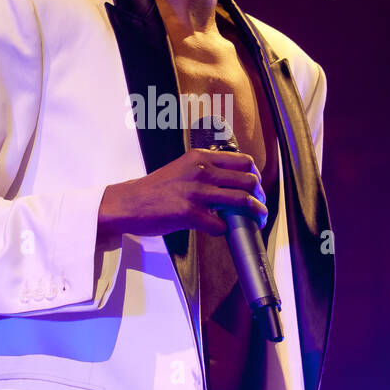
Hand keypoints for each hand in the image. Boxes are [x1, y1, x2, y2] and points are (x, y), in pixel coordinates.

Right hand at [97, 148, 266, 244]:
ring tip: (258, 221)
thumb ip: (205, 172)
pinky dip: (225, 230)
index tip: (257, 189)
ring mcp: (196, 192)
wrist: (129, 203)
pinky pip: (220, 224)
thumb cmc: (155, 189)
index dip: (256, 176)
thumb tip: (229, 184)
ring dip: (254, 213)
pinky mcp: (189, 213)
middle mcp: (201, 170)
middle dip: (260, 196)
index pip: (244, 160)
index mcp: (201, 158)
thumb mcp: (183, 169)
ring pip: (241, 200)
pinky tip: (222, 231)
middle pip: (248, 180)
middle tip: (260, 207)